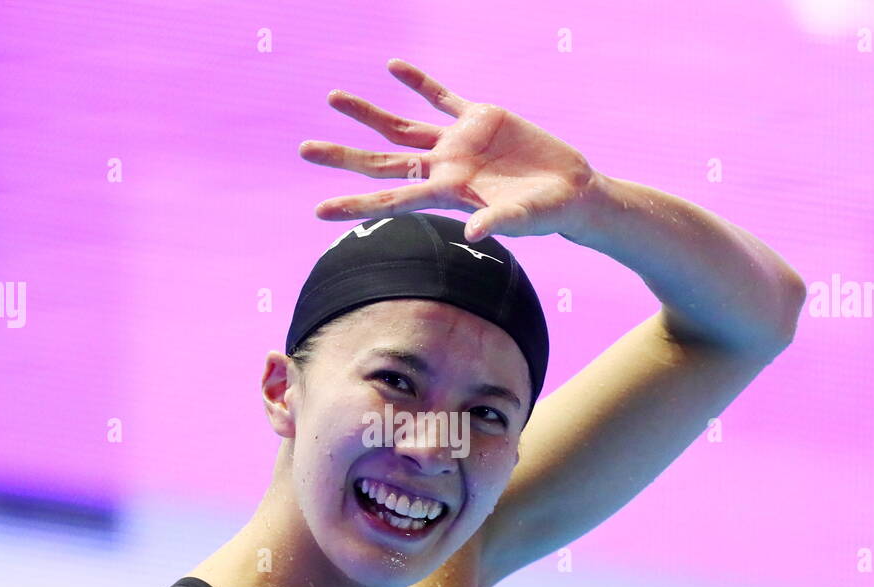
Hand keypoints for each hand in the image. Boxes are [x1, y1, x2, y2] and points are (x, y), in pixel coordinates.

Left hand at [298, 58, 601, 242]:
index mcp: (446, 192)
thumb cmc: (544, 215)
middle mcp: (443, 166)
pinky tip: (394, 68)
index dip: (355, 203)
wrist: (569, 191)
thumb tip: (473, 231)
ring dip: (368, 113)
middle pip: (381, 160)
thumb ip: (497, 221)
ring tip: (332, 98)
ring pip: (401, 126)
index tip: (319, 211)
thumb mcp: (522, 219)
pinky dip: (419, 82)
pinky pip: (441, 97)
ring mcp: (458, 141)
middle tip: (304, 150)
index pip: (390, 198)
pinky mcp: (479, 118)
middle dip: (343, 156)